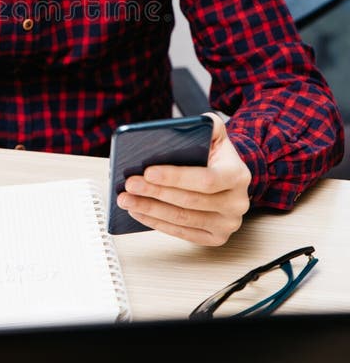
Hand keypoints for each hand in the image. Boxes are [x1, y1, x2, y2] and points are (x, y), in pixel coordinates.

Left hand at [116, 112, 251, 245]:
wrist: (230, 179)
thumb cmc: (216, 156)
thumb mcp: (217, 134)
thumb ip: (208, 123)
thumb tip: (189, 124)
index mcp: (237, 175)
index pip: (205, 179)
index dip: (175, 177)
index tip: (148, 171)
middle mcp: (237, 203)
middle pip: (189, 201)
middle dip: (154, 193)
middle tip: (129, 185)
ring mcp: (227, 224)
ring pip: (182, 219)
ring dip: (150, 209)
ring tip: (126, 199)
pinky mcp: (215, 238)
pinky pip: (182, 233)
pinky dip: (156, 223)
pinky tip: (138, 212)